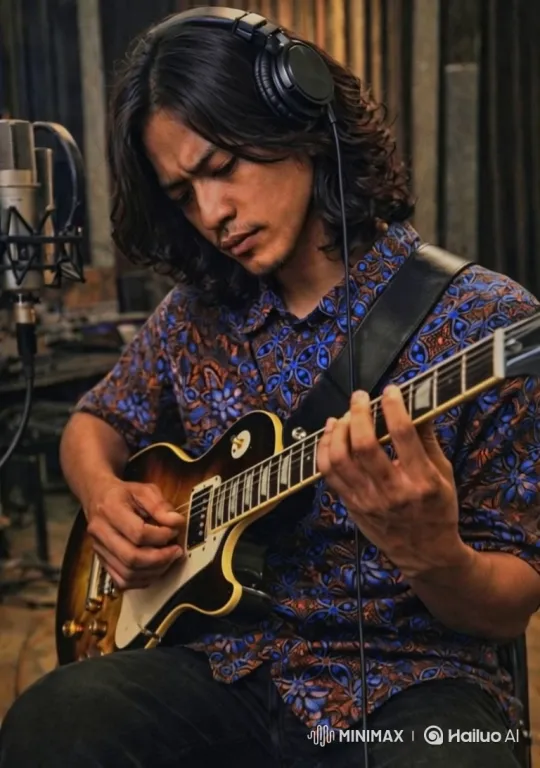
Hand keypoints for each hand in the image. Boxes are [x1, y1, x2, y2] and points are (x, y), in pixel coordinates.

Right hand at [86, 479, 183, 590]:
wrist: (99, 498)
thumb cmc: (123, 494)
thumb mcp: (144, 490)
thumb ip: (160, 505)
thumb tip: (176, 522)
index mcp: (110, 509)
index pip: (137, 532)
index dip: (161, 536)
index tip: (174, 531)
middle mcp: (100, 532)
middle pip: (132, 557)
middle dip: (160, 558)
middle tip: (176, 551)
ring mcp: (99, 549)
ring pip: (127, 573)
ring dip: (154, 571)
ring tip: (168, 559)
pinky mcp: (102, 561)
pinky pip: (122, 581)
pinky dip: (142, 580)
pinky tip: (155, 569)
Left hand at [316, 385, 467, 579]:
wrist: (425, 553)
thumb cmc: (437, 509)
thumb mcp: (444, 474)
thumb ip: (428, 439)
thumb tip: (418, 403)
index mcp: (422, 481)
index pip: (404, 435)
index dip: (393, 407)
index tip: (390, 391)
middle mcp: (392, 491)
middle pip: (364, 445)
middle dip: (358, 414)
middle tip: (360, 397)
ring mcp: (367, 500)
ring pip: (340, 459)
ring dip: (337, 430)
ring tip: (343, 416)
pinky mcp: (351, 505)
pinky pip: (328, 473)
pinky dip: (324, 449)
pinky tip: (330, 434)